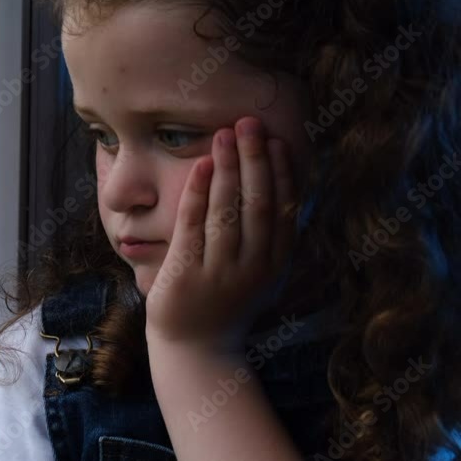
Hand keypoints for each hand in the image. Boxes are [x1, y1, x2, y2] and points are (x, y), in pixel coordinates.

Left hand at [145, 116, 295, 353]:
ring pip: (228, 210)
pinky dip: (198, 192)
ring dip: (228, 168)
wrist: (195, 351)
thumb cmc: (225, 304)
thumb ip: (271, 238)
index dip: (282, 172)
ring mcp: (220, 272)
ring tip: (225, 134)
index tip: (278, 140)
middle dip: (256, 160)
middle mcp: (253, 267)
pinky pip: (194, 225)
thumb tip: (282, 187)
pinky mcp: (187, 273)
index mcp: (275, 265)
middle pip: (259, 204)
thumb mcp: (260, 274)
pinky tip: (200, 165)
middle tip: (250, 123)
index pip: (285, 210)